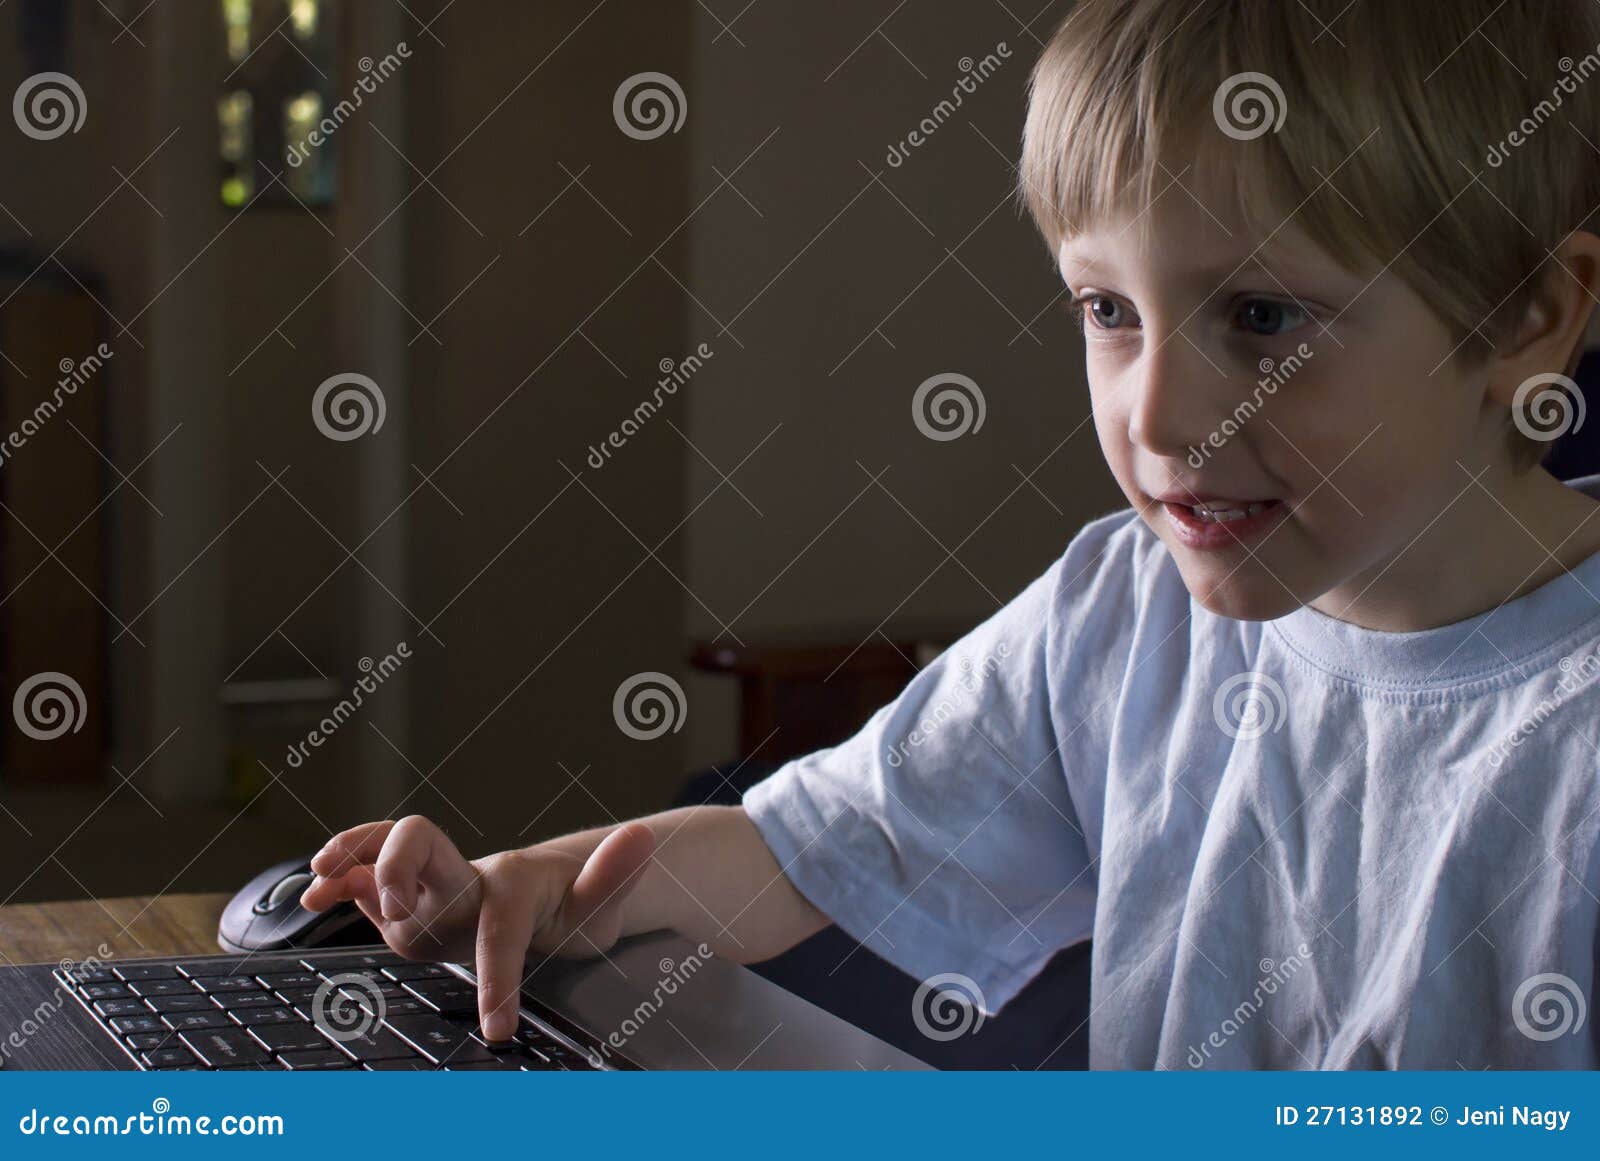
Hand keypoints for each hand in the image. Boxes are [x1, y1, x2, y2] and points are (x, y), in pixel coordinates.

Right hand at [300, 815, 654, 1039]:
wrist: (556, 891)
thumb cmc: (578, 902)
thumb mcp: (605, 900)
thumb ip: (619, 874)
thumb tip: (645, 835)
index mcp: (516, 885)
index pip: (501, 927)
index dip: (497, 977)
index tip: (497, 1027)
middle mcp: (467, 874)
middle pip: (424, 842)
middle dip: (400, 865)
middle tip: (394, 907)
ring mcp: (434, 880)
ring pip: (385, 848)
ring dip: (354, 855)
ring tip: (324, 883)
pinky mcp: (409, 891)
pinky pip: (367, 873)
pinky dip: (340, 876)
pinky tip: (321, 894)